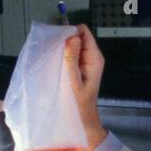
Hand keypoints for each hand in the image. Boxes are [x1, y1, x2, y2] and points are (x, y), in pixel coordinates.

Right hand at [63, 24, 107, 148]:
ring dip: (63, 49)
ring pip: (73, 44)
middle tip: (56, 53)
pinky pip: (71, 53)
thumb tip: (72, 37)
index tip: (59, 43)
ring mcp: (85, 60)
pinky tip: (57, 64)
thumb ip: (72, 58)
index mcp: (94, 57)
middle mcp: (91, 56)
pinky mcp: (79, 66)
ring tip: (55, 60)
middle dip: (65, 40)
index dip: (71, 33)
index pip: (83, 32)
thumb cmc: (79, 103)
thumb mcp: (74, 81)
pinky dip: (63, 55)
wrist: (83, 118)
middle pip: (77, 36)